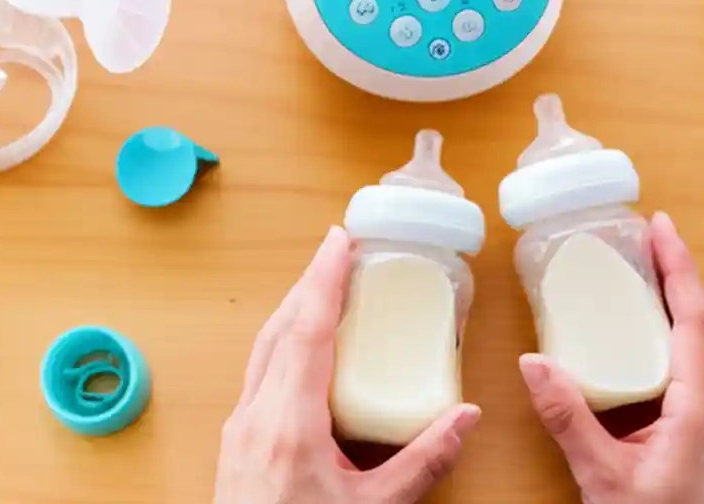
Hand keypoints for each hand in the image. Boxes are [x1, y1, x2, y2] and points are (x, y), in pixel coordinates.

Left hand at [215, 226, 481, 503]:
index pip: (305, 332)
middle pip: (279, 328)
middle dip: (309, 283)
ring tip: (323, 284)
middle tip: (337, 248)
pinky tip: (301, 344)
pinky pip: (259, 371)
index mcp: (288, 425)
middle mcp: (256, 416)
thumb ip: (421, 463)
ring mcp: (239, 426)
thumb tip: (466, 417)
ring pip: (263, 347)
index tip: (339, 240)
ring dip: (292, 309)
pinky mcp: (237, 440)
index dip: (323, 281)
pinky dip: (282, 341)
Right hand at [519, 212, 703, 503]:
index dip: (679, 269)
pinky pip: (695, 365)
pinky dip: (672, 332)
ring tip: (646, 270)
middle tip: (647, 236)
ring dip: (678, 300)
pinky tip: (645, 331)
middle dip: (677, 273)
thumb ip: (568, 419)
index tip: (661, 228)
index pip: (696, 322)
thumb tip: (533, 363)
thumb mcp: (602, 477)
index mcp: (701, 411)